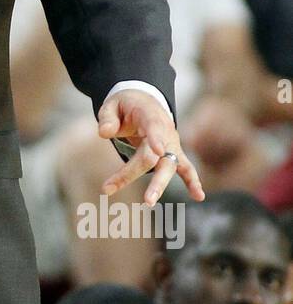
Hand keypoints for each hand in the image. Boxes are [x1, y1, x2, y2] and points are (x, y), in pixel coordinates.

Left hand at [97, 89, 204, 204]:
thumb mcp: (112, 105)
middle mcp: (165, 131)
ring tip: (148, 202)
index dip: (156, 139)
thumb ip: (107, 117)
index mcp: (150, 115)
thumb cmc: (126, 105)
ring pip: (168, 166)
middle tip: (140, 196)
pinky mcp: (173, 154)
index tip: (157, 151)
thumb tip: (104, 133)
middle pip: (155, 155)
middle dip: (141, 173)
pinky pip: (185, 168)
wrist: (144, 101)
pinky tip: (199, 196)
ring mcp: (171, 144)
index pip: (154, 127)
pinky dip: (192, 181)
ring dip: (159, 184)